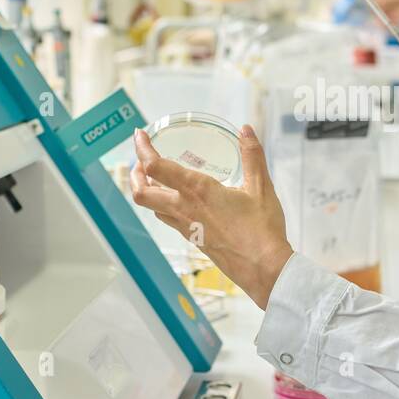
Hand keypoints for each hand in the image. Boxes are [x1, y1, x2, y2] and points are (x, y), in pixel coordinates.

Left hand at [130, 125, 293, 309]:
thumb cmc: (262, 229)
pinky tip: (178, 200)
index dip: (141, 149)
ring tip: (154, 176)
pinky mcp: (192, 238)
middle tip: (141, 159)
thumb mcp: (261, 187)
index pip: (155, 166)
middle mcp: (185, 208)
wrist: (263, 268)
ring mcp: (186, 226)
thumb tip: (246, 130)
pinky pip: (167, 219)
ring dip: (146, 190)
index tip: (140, 135)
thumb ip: (252, 155)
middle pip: (141, 192)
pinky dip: (162, 204)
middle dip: (135, 173)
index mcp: (197, 190)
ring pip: (152, 207)